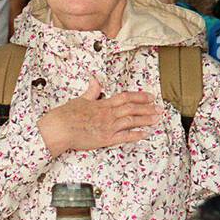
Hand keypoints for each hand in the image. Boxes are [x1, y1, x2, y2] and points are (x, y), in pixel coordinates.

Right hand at [36, 76, 162, 157]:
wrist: (60, 128)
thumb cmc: (67, 115)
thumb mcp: (80, 99)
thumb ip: (91, 91)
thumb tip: (96, 80)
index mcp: (102, 104)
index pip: (125, 97)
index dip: (139, 96)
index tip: (150, 96)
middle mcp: (108, 114)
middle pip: (132, 109)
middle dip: (147, 108)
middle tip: (159, 108)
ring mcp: (108, 127)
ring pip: (131, 121)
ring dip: (146, 119)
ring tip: (157, 118)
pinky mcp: (106, 139)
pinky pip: (125, 136)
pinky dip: (136, 135)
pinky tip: (146, 133)